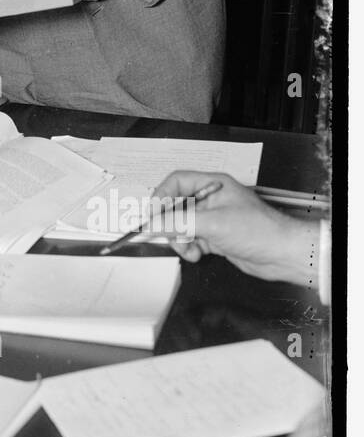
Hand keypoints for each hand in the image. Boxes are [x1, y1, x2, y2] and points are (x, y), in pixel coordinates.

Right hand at [152, 171, 315, 284]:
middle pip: (176, 206)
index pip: (177, 182)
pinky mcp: (215, 236)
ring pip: (182, 225)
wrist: (282, 255)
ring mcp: (213, 218)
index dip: (161, 196)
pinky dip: (189, 248)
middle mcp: (211, 199)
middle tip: (170, 236)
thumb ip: (180, 222)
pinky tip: (197, 254)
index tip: (152, 214)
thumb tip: (153, 223)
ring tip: (189, 249)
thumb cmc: (260, 230)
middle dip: (171, 224)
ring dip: (180, 239)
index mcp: (213, 184)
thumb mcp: (214, 223)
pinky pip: (191, 239)